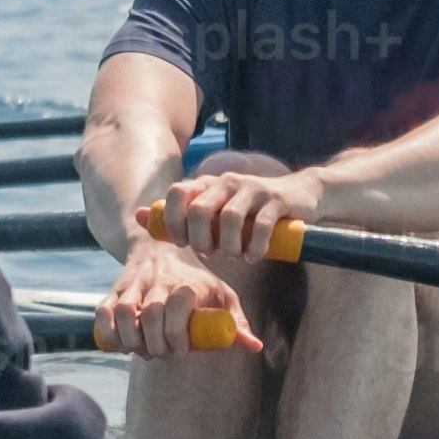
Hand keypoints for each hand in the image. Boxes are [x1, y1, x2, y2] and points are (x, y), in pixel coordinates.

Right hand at [86, 234, 240, 361]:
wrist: (162, 248)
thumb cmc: (197, 279)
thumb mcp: (221, 294)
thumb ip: (236, 322)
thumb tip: (255, 346)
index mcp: (185, 284)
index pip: (176, 310)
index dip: (176, 337)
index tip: (180, 351)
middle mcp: (157, 282)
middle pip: (150, 316)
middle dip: (155, 344)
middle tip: (161, 353)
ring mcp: (133, 285)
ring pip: (122, 313)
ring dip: (130, 340)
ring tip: (142, 349)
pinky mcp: (114, 290)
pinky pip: (103, 312)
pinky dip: (108, 333)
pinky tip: (121, 344)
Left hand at [150, 153, 311, 268]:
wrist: (300, 195)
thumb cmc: (249, 210)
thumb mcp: (214, 209)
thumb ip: (179, 214)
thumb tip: (138, 215)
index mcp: (208, 184)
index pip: (177, 194)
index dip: (174, 222)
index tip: (183, 244)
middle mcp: (227, 182)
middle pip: (201, 210)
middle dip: (201, 240)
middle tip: (210, 254)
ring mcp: (253, 189)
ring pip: (231, 219)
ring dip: (230, 246)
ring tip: (235, 256)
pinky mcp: (276, 201)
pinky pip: (261, 226)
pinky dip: (255, 247)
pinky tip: (253, 256)